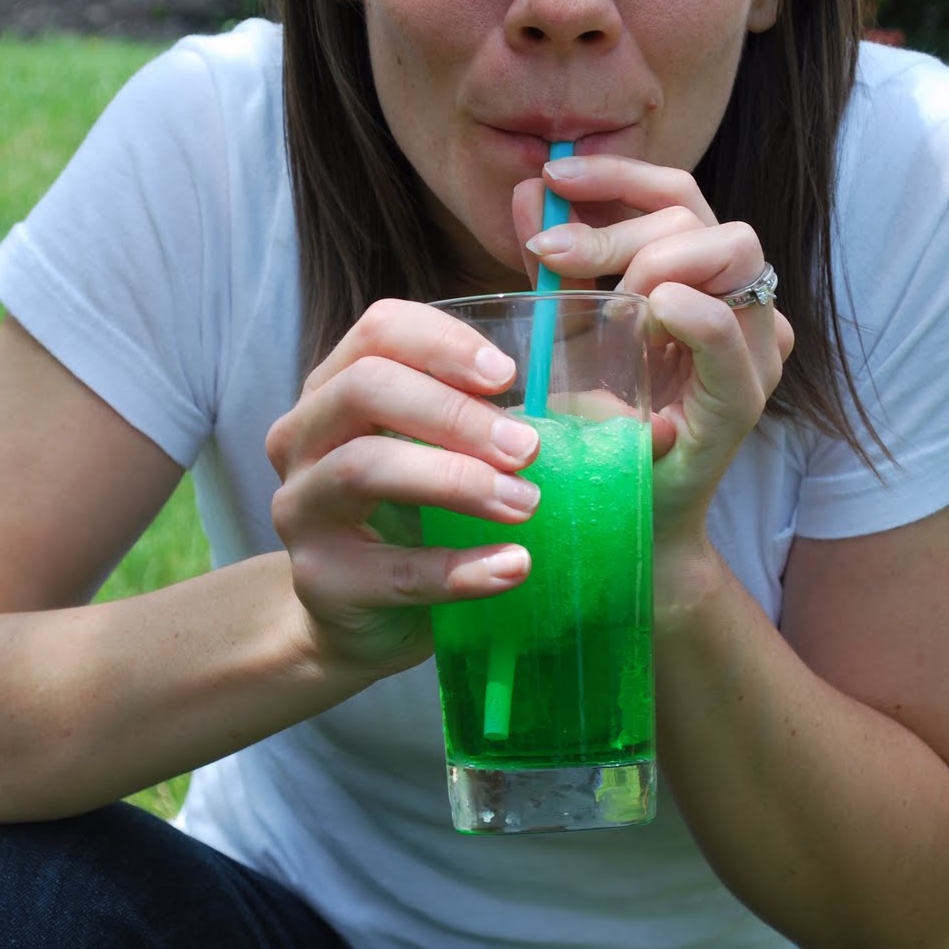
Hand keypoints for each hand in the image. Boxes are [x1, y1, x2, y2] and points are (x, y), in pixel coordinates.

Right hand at [265, 300, 541, 675]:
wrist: (359, 619)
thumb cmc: (419, 520)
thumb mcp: (451, 458)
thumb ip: (509, 424)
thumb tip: (647, 424)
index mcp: (337, 388)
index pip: (378, 329)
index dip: (443, 341)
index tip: (510, 374)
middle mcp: (303, 436)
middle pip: (366, 389)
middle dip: (456, 413)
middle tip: (529, 447)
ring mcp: (301, 507)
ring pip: (365, 467)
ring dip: (456, 480)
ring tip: (526, 503)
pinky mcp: (322, 580)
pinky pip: (394, 571)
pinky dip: (460, 569)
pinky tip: (514, 566)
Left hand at [512, 154, 794, 541]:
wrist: (616, 516)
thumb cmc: (599, 425)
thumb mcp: (570, 334)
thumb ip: (558, 266)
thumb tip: (530, 191)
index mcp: (701, 280)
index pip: (676, 195)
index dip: (618, 173)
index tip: (553, 175)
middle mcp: (738, 305)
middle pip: (699, 216)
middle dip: (619, 224)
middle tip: (551, 256)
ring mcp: (751, 351)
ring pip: (733, 252)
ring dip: (655, 261)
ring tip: (604, 302)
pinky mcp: (742, 401)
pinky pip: (733, 334)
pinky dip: (696, 311)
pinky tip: (652, 308)